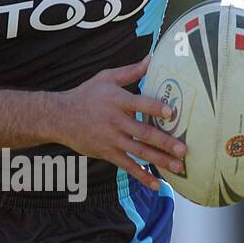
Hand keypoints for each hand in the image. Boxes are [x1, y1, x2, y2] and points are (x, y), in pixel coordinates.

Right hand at [55, 55, 186, 191]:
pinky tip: (156, 184)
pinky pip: (127, 165)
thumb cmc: (86, 94)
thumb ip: (130, 72)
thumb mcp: (106, 78)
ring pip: (138, 151)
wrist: (60, 117)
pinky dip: (141, 175)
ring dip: (160, 160)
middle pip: (143, 132)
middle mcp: (115, 121)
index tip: (172, 113)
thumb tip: (152, 58)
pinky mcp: (107, 152)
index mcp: (117, 100)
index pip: (140, 103)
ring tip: (178, 167)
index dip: (156, 108)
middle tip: (183, 149)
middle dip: (164, 142)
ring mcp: (111, 139)